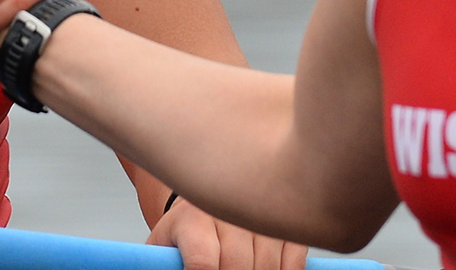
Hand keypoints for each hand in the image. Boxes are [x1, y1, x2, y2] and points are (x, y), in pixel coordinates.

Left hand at [151, 196, 308, 269]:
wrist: (209, 192)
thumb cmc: (186, 229)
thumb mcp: (164, 245)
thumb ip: (163, 263)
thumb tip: (165, 268)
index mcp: (192, 217)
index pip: (202, 263)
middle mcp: (229, 210)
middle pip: (238, 267)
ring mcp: (260, 213)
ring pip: (266, 267)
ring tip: (240, 269)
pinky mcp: (284, 221)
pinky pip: (292, 263)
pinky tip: (262, 269)